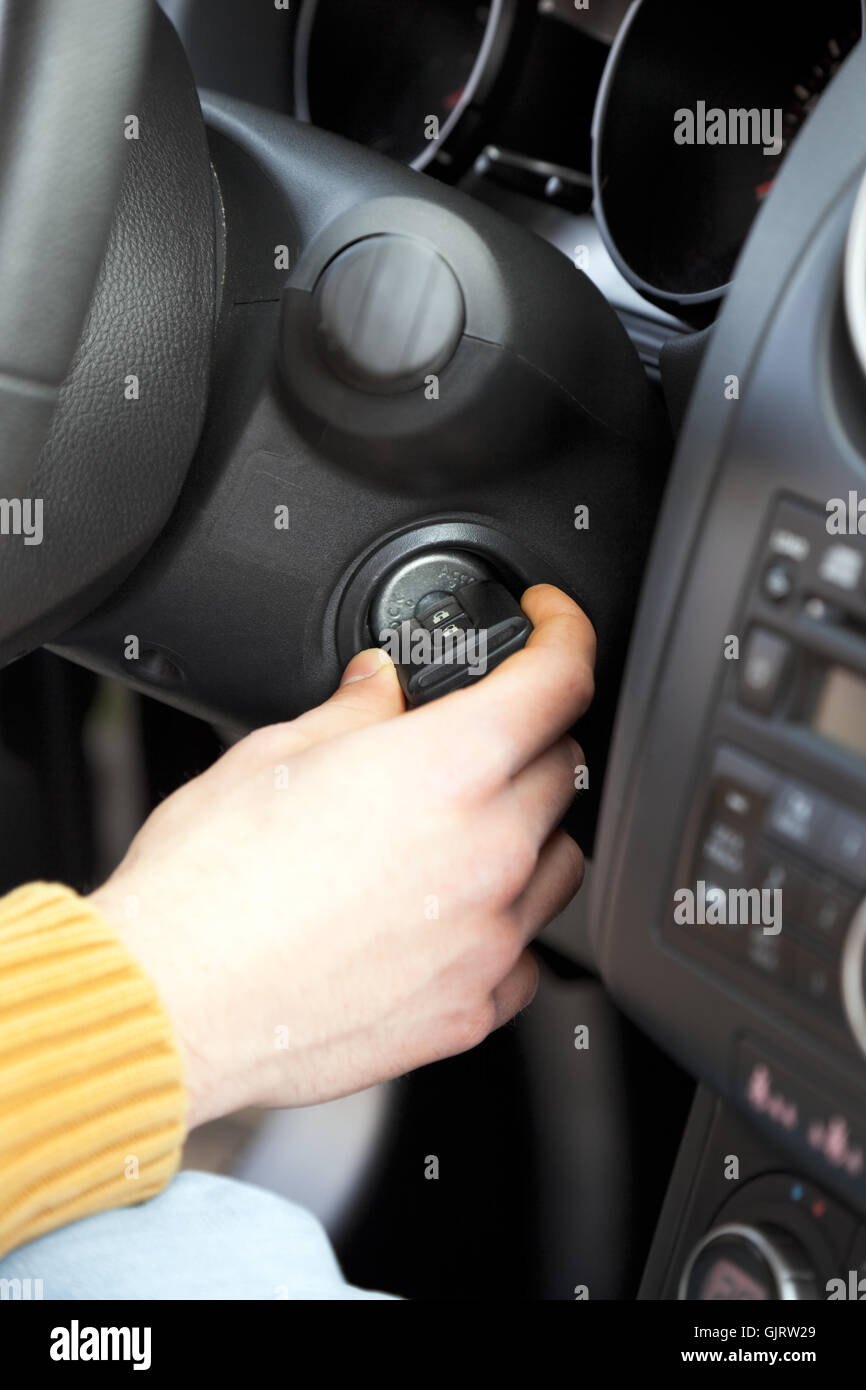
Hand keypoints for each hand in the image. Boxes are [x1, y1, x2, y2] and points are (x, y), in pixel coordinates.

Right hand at [89, 585, 595, 1128]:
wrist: (172, 1001)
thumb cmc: (207, 885)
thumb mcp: (272, 756)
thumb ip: (351, 711)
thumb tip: (378, 685)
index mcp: (446, 767)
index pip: (557, 679)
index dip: (563, 632)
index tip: (550, 626)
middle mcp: (486, 851)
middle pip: (565, 768)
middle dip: (532, 735)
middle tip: (476, 737)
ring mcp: (487, 939)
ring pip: (560, 862)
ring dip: (530, 831)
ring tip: (464, 829)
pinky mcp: (470, 1009)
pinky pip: (526, 954)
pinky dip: (504, 926)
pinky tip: (450, 917)